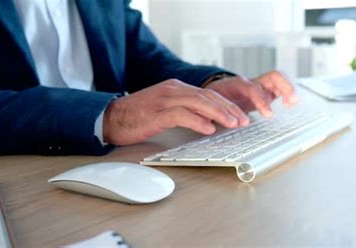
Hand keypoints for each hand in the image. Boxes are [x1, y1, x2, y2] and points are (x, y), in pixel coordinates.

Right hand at [103, 79, 248, 144]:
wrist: (111, 117)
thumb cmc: (139, 116)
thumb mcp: (167, 109)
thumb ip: (187, 111)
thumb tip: (209, 121)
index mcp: (177, 88)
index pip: (208, 94)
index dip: (226, 105)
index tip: (240, 115)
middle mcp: (173, 89)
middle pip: (208, 96)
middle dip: (229, 109)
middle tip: (244, 121)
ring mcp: (165, 99)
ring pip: (199, 102)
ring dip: (219, 114)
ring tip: (233, 124)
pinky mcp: (157, 112)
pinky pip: (182, 114)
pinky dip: (198, 121)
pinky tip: (209, 129)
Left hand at [205, 71, 297, 117]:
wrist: (216, 89)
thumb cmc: (215, 98)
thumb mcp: (212, 104)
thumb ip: (215, 111)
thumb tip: (214, 121)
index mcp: (238, 85)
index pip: (253, 88)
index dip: (262, 101)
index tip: (269, 115)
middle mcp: (252, 82)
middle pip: (273, 75)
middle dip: (285, 87)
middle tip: (291, 102)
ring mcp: (261, 85)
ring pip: (280, 79)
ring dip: (289, 89)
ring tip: (293, 103)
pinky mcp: (267, 90)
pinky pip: (281, 87)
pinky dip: (288, 94)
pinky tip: (290, 104)